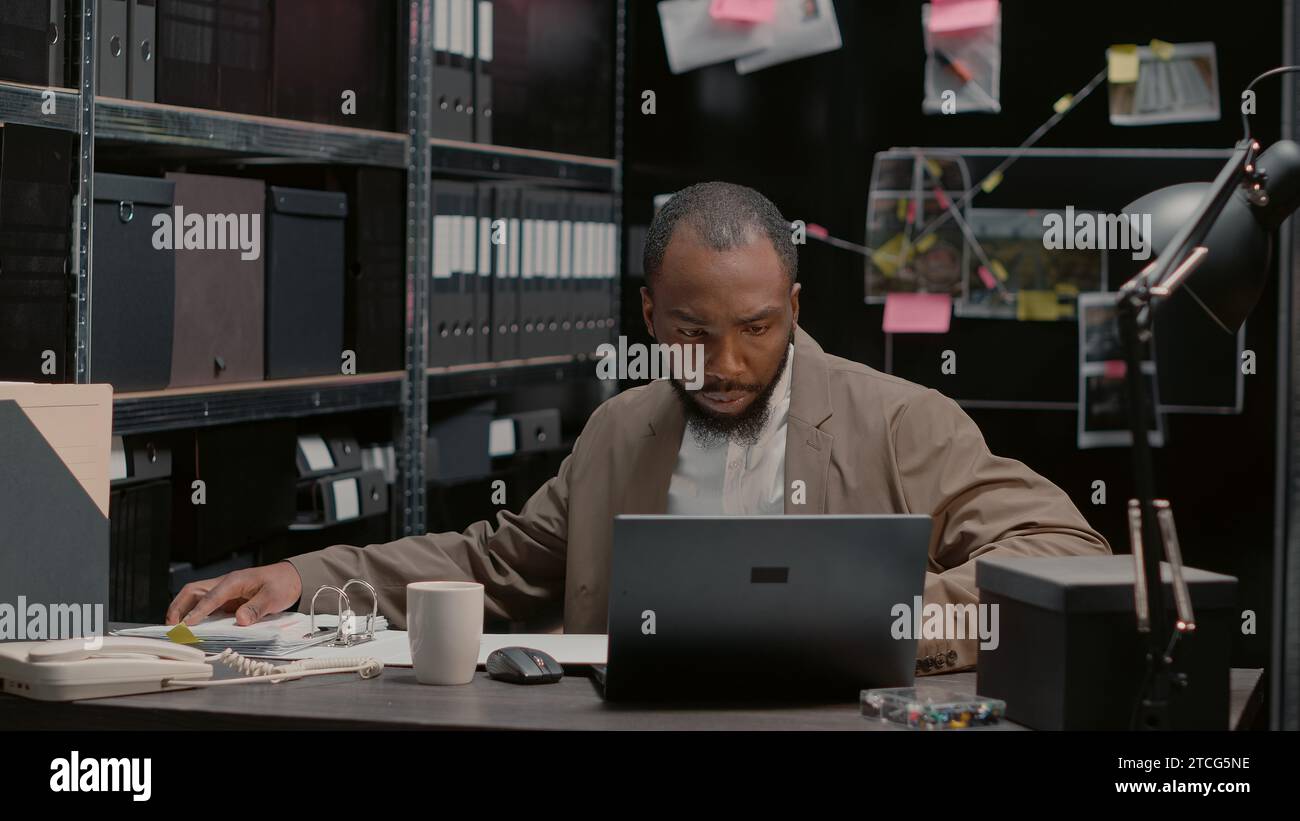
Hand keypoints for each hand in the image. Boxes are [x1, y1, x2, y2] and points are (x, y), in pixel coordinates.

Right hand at [165, 562, 303, 626]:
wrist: (291, 578)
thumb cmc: (282, 583)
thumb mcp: (273, 597)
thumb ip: (256, 608)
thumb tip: (241, 620)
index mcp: (234, 581)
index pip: (210, 597)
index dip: (198, 612)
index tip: (187, 625)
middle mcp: (225, 584)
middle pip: (193, 592)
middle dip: (179, 607)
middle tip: (171, 627)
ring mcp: (224, 592)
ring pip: (195, 597)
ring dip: (183, 610)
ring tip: (175, 629)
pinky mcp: (227, 600)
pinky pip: (206, 606)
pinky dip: (195, 614)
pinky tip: (193, 628)